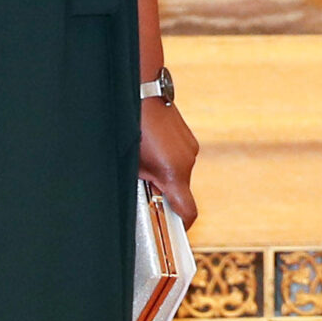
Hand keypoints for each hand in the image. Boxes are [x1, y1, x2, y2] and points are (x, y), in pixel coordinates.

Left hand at [139, 97, 198, 228]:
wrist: (142, 90)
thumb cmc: (132, 127)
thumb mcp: (131, 162)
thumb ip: (143, 184)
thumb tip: (145, 198)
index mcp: (174, 172)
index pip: (188, 211)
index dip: (181, 226)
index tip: (170, 230)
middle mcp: (188, 161)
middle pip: (182, 192)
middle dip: (164, 194)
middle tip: (143, 188)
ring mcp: (190, 148)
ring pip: (179, 174)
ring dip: (165, 175)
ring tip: (143, 161)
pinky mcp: (188, 139)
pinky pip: (180, 159)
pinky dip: (168, 161)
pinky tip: (151, 149)